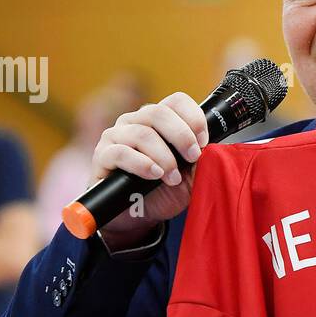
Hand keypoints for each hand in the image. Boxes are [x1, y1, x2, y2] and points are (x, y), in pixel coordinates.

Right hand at [90, 92, 209, 249]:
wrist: (138, 216)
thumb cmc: (163, 191)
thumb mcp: (191, 177)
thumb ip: (201, 161)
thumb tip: (213, 149)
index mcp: (159, 120)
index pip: (176, 101)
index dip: (193, 117)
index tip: (204, 141)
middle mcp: (136, 122)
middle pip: (158, 112)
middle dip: (181, 136)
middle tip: (192, 157)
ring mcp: (116, 136)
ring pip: (141, 133)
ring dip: (163, 156)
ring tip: (172, 177)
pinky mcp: (102, 156)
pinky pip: (120, 152)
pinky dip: (142, 164)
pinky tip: (154, 175)